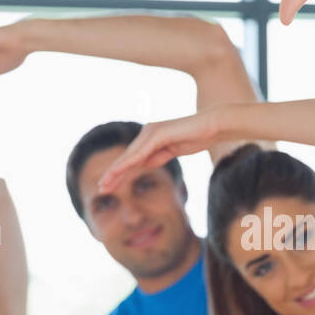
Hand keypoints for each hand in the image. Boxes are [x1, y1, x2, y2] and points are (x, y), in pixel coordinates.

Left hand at [95, 107, 225, 193]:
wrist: (213, 126)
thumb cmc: (199, 136)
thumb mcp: (174, 150)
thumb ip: (159, 155)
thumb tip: (145, 164)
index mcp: (151, 137)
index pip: (133, 159)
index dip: (121, 173)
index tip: (110, 185)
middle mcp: (148, 132)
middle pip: (128, 158)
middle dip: (114, 174)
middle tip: (101, 188)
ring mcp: (152, 132)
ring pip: (130, 156)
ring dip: (116, 171)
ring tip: (104, 184)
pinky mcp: (158, 134)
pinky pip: (140, 153)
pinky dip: (128, 164)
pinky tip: (118, 173)